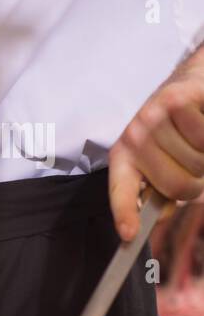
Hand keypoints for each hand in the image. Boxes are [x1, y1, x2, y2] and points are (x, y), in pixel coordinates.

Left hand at [109, 62, 203, 239]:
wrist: (195, 81)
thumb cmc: (180, 128)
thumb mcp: (164, 159)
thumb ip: (160, 189)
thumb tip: (159, 215)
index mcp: (125, 156)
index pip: (120, 190)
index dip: (125, 214)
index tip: (129, 235)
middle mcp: (133, 137)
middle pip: (176, 186)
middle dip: (197, 182)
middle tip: (197, 164)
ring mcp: (152, 118)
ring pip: (197, 162)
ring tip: (199, 138)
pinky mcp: (176, 101)